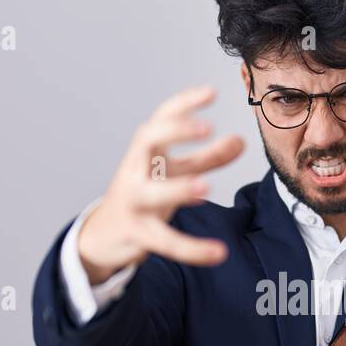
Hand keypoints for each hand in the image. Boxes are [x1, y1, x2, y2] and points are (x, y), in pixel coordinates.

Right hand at [77, 85, 243, 284]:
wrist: (105, 234)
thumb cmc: (144, 194)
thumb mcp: (175, 172)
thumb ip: (207, 158)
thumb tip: (241, 141)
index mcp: (146, 151)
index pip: (161, 117)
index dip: (185, 104)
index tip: (211, 92)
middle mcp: (135, 170)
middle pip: (146, 140)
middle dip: (174, 131)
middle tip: (207, 128)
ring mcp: (133, 201)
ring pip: (151, 193)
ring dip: (177, 188)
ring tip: (205, 187)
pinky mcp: (136, 233)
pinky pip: (165, 240)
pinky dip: (192, 248)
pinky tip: (218, 252)